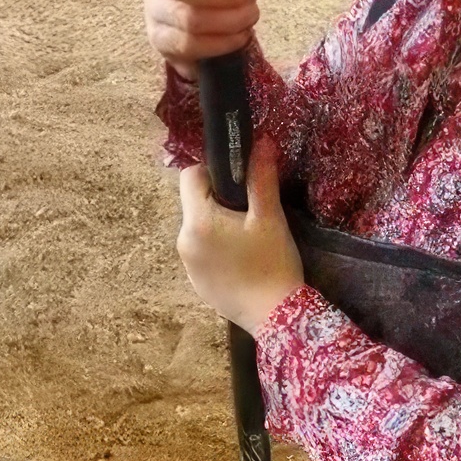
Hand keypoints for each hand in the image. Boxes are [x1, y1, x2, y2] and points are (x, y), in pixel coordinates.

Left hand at [177, 138, 303, 333]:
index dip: (214, 172)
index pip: (190, 176)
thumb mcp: (270, 217)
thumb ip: (261, 178)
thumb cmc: (274, 264)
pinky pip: (201, 250)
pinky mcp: (196, 282)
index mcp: (197, 221)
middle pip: (194, 202)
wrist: (277, 319)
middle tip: (250, 212)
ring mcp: (187, 264)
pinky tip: (242, 259)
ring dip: (218, 223)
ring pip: (198, 226)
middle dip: (219, 198)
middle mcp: (183, 241)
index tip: (241, 183)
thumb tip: (261, 141)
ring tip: (248, 237)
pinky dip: (217, 246)